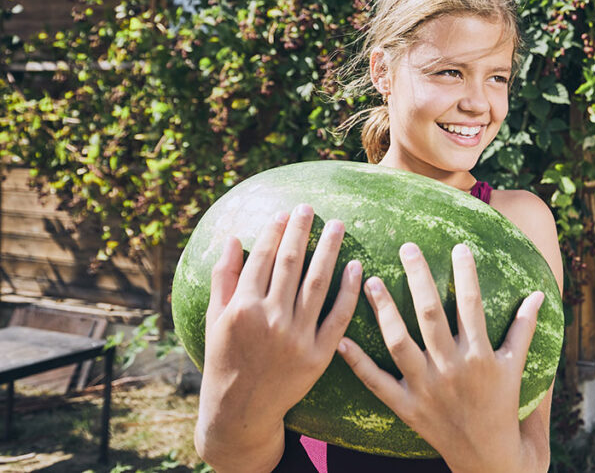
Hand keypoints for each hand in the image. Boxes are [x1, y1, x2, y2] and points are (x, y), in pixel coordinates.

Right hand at [194, 204, 361, 472]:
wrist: (241, 411)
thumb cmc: (224, 360)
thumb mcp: (214, 319)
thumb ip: (223, 278)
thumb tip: (232, 239)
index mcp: (242, 308)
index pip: (262, 259)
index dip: (273, 233)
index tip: (283, 213)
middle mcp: (271, 319)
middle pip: (291, 264)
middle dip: (301, 232)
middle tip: (311, 208)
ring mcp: (296, 337)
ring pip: (317, 283)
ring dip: (329, 250)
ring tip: (337, 226)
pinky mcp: (318, 355)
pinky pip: (338, 316)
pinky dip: (348, 290)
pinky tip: (356, 267)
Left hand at [337, 242, 545, 472]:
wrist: (490, 459)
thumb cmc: (506, 409)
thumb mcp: (518, 368)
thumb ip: (524, 329)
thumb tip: (539, 295)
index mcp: (480, 356)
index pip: (472, 305)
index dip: (466, 274)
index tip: (459, 246)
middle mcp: (452, 369)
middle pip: (431, 315)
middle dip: (419, 278)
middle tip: (407, 248)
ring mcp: (427, 388)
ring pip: (400, 343)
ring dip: (384, 311)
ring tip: (369, 281)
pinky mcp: (407, 408)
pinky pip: (378, 383)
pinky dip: (359, 364)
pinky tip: (343, 340)